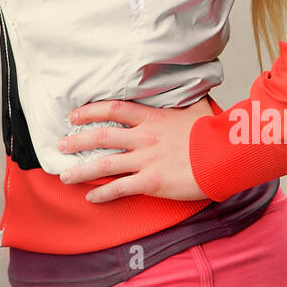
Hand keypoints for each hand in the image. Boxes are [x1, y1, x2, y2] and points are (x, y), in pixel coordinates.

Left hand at [55, 96, 213, 202]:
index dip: (90, 111)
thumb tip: (196, 88)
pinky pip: (120, 188)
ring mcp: (146, 160)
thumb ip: (189, 101)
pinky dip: (102, 194)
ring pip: (104, 164)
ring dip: (81, 170)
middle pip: (101, 136)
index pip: (113, 109)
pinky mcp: (151, 182)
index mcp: (152, 119)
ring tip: (65, 175)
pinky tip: (91, 197)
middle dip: (77, 141)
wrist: (226, 155)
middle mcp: (143, 138)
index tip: (75, 115)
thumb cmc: (214, 134)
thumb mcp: (198, 110)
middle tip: (60, 145)